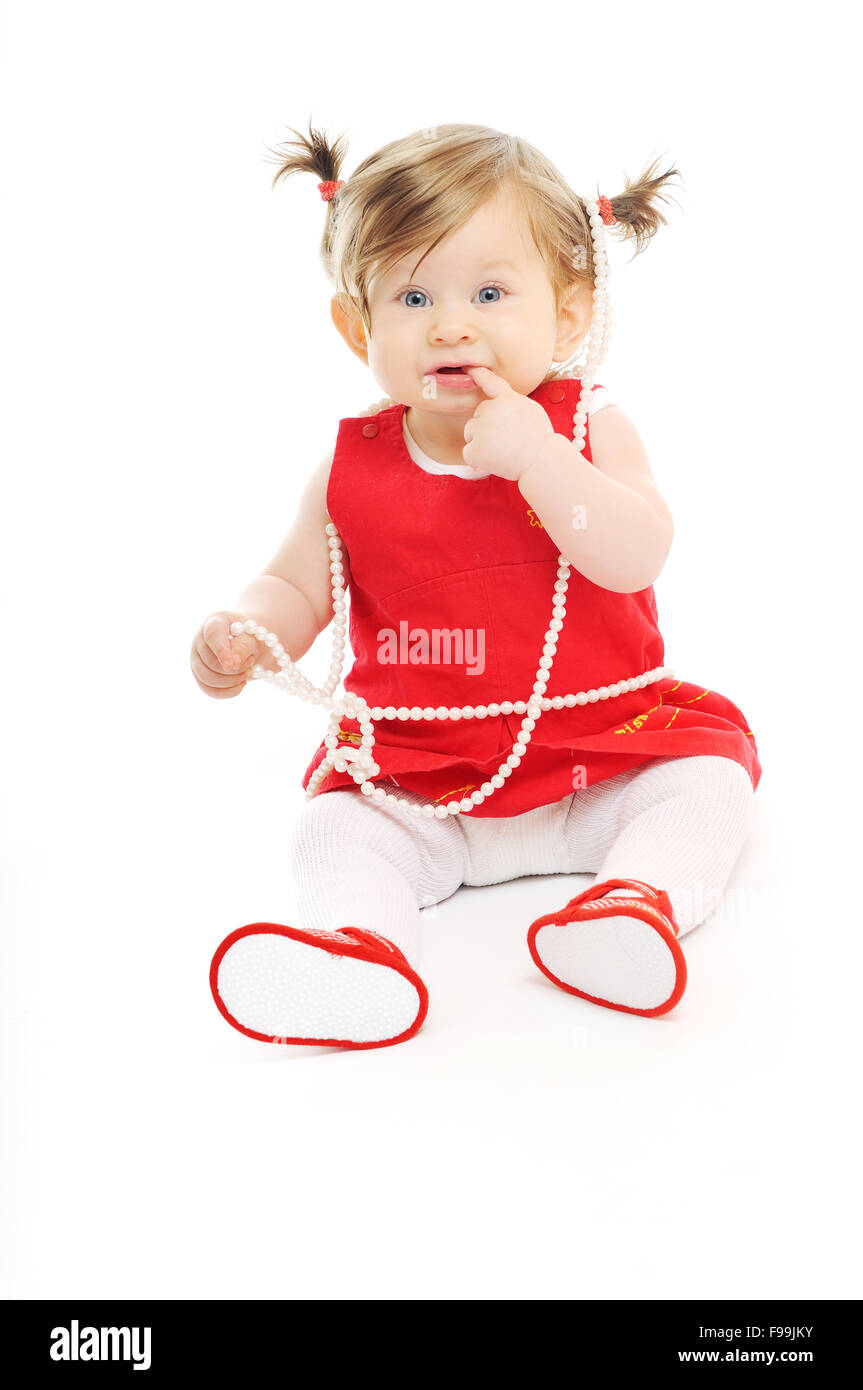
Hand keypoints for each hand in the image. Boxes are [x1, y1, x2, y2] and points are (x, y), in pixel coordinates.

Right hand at [189, 610, 267, 699]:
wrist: (247, 643)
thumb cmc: (248, 636)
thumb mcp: (252, 635)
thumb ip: (244, 646)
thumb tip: (234, 663)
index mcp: (213, 623)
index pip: (212, 636)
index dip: (221, 651)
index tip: (231, 666)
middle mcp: (199, 641)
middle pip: (210, 662)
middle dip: (235, 669)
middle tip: (251, 662)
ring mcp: (196, 659)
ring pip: (207, 678)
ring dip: (232, 681)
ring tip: (247, 673)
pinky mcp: (200, 676)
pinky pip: (209, 690)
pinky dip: (227, 692)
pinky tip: (241, 685)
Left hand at [462, 366, 554, 480]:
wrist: (542, 462)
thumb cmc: (540, 439)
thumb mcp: (531, 410)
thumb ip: (511, 403)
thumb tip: (496, 404)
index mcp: (507, 398)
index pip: (489, 382)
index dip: (477, 373)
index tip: (467, 367)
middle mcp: (491, 409)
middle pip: (478, 414)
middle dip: (486, 425)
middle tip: (507, 439)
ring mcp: (481, 429)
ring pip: (470, 432)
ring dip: (480, 441)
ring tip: (502, 450)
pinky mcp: (474, 449)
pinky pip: (468, 452)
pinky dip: (477, 459)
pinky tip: (494, 461)